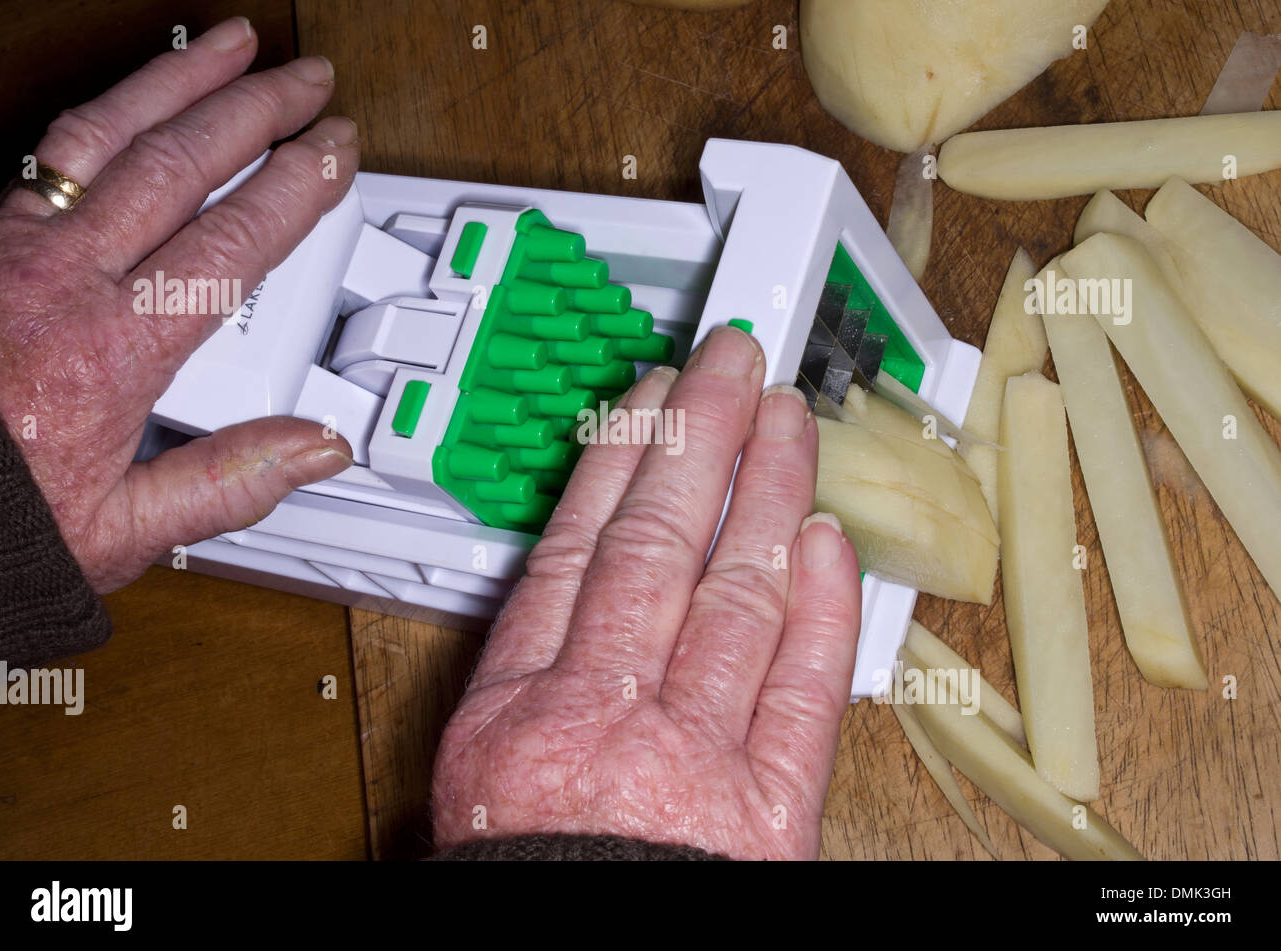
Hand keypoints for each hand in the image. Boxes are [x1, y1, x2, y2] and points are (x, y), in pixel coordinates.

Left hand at [0, 16, 358, 591]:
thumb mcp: (118, 531)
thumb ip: (225, 485)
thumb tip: (314, 448)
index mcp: (114, 347)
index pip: (233, 241)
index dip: (296, 186)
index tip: (334, 153)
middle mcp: (63, 278)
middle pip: (180, 164)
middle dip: (256, 110)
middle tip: (306, 81)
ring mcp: (13, 246)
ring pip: (111, 134)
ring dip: (182, 81)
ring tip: (234, 45)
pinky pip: (54, 151)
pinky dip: (108, 111)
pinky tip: (134, 98)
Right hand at [431, 326, 862, 859]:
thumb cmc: (528, 883)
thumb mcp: (477, 776)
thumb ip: (526, 669)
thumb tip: (572, 573)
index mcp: (521, 710)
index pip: (576, 550)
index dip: (618, 459)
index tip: (650, 397)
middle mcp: (607, 713)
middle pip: (656, 546)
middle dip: (697, 440)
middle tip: (731, 361)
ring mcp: (694, 752)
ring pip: (735, 592)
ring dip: (766, 496)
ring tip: (786, 419)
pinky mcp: (771, 806)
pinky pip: (804, 688)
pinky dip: (823, 608)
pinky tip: (830, 538)